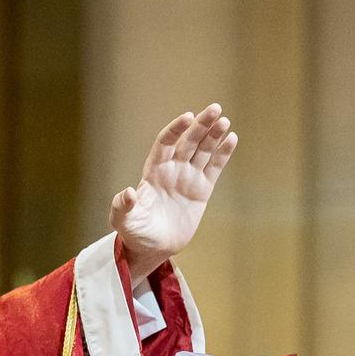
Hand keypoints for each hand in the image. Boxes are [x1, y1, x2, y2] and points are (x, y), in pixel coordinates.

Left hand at [113, 104, 237, 282]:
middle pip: (188, 141)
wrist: (154, 247)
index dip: (176, 130)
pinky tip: (232, 138)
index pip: (166, 143)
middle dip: (201, 125)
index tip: (188, 117)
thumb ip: (123, 206)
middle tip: (215, 108)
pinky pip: (214, 167)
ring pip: (203, 150)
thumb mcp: (124, 221)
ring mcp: (188, 177)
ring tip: (225, 121)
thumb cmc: (135, 232)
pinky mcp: (202, 189)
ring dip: (214, 135)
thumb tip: (128, 193)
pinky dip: (223, 153)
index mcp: (154, 171)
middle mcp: (172, 169)